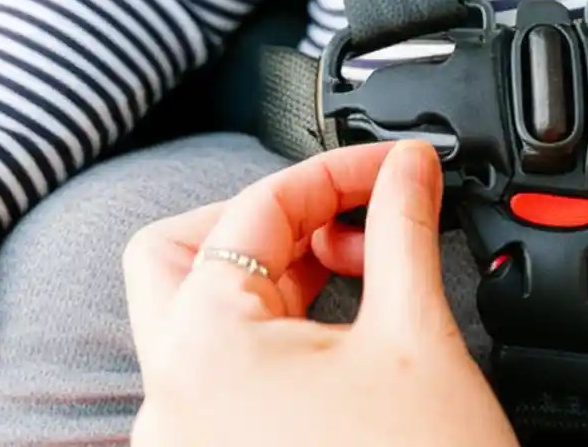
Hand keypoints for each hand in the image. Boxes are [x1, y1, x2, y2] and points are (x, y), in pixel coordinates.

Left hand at [123, 141, 516, 446]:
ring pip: (202, 310)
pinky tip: (339, 327)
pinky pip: (222, 365)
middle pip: (186, 251)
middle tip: (349, 218)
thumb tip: (407, 170)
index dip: (337, 172)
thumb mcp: (416, 335)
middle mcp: (172, 398)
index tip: (393, 166)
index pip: (255, 209)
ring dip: (277, 272)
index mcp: (205, 352)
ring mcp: (186, 436)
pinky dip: (274, 328)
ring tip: (361, 271)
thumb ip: (401, 230)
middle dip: (273, 220)